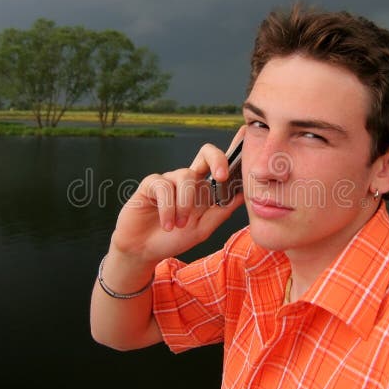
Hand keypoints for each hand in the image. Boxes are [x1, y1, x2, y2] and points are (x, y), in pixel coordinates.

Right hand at [110, 127, 245, 265]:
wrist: (143, 251)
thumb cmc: (173, 238)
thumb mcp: (203, 229)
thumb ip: (221, 211)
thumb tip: (243, 194)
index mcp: (203, 189)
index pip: (219, 165)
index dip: (232, 150)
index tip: (244, 138)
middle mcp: (187, 180)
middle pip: (206, 153)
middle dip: (217, 159)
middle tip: (221, 177)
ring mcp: (169, 179)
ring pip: (186, 176)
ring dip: (185, 204)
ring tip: (179, 225)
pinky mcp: (151, 184)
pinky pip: (164, 187)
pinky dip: (168, 209)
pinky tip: (166, 225)